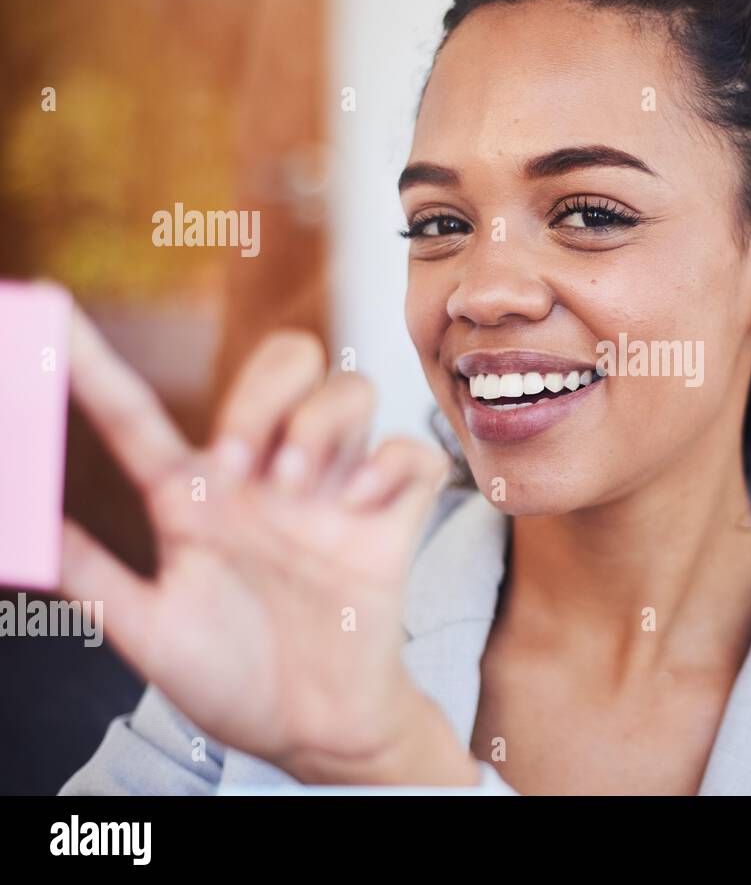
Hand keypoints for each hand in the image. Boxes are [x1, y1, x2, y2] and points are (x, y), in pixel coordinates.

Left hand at [59, 304, 478, 785]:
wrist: (313, 728)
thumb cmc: (231, 676)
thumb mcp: (149, 630)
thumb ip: (92, 575)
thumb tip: (22, 532)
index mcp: (199, 497)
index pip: (142, 415)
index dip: (95, 368)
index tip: (53, 318)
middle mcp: (268, 477)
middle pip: (285, 362)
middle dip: (263, 388)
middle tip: (243, 459)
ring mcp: (333, 493)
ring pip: (351, 389)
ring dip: (321, 423)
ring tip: (301, 487)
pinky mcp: (391, 518)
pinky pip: (414, 453)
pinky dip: (391, 465)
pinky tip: (361, 508)